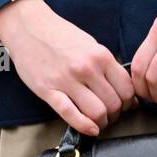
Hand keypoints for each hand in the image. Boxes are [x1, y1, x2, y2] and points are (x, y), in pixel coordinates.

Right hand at [0, 0, 135, 136]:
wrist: (28, 27)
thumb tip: (123, 89)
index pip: (127, 89)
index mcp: (100, 56)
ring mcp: (67, 80)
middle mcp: (87, 68)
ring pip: (97, 113)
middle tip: (110, 115)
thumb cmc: (60, 35)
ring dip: (101, 122)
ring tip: (98, 121)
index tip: (124, 106)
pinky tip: (90, 130)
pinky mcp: (48, 90)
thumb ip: (106, 66)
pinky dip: (84, 126)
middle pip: (114, 104)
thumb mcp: (90, 44)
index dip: (128, 102)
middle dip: (115, 115)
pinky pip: (70, 114)